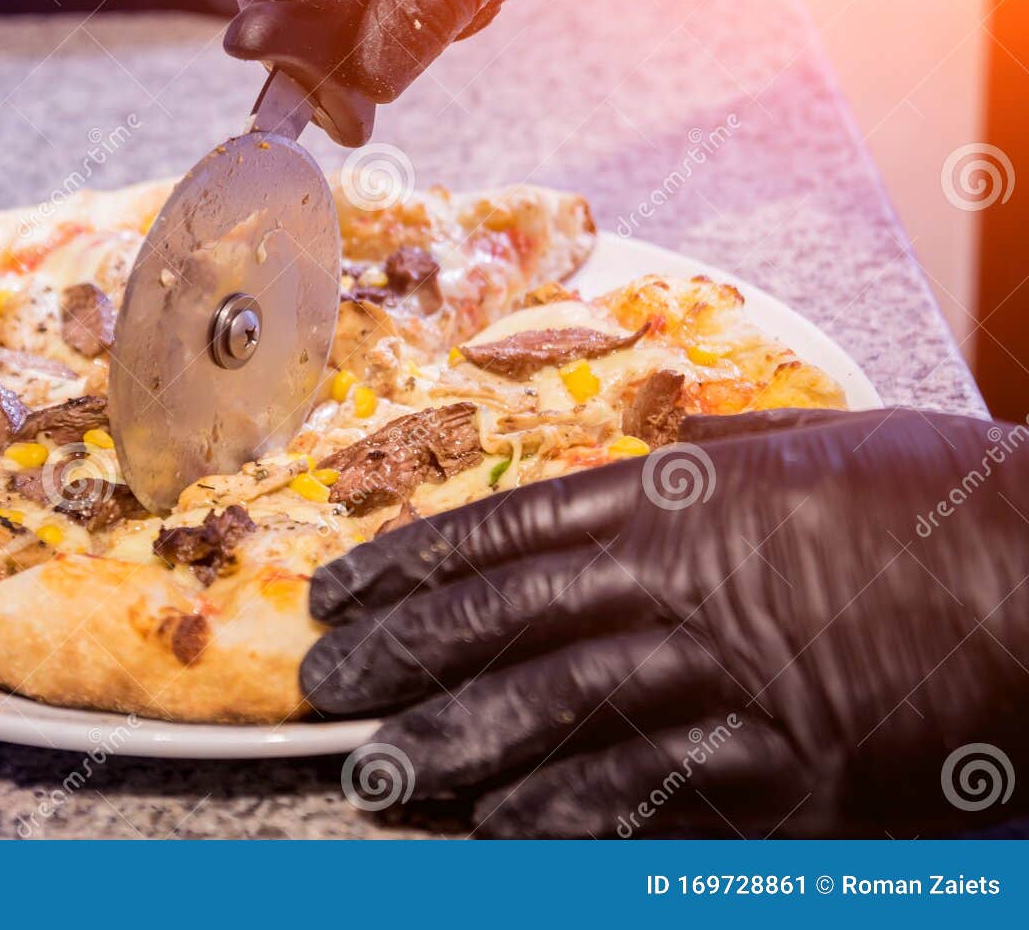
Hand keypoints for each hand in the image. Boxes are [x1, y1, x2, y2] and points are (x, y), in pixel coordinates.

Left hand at [302, 408, 1028, 835]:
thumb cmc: (945, 496)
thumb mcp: (818, 441)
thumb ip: (719, 449)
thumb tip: (655, 443)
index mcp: (683, 497)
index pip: (507, 532)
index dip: (410, 566)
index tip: (343, 591)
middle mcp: (685, 585)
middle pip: (506, 623)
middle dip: (401, 656)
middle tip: (323, 687)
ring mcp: (734, 683)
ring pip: (557, 714)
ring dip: (456, 747)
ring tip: (375, 772)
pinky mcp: (794, 776)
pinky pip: (655, 799)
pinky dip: (570, 815)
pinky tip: (502, 827)